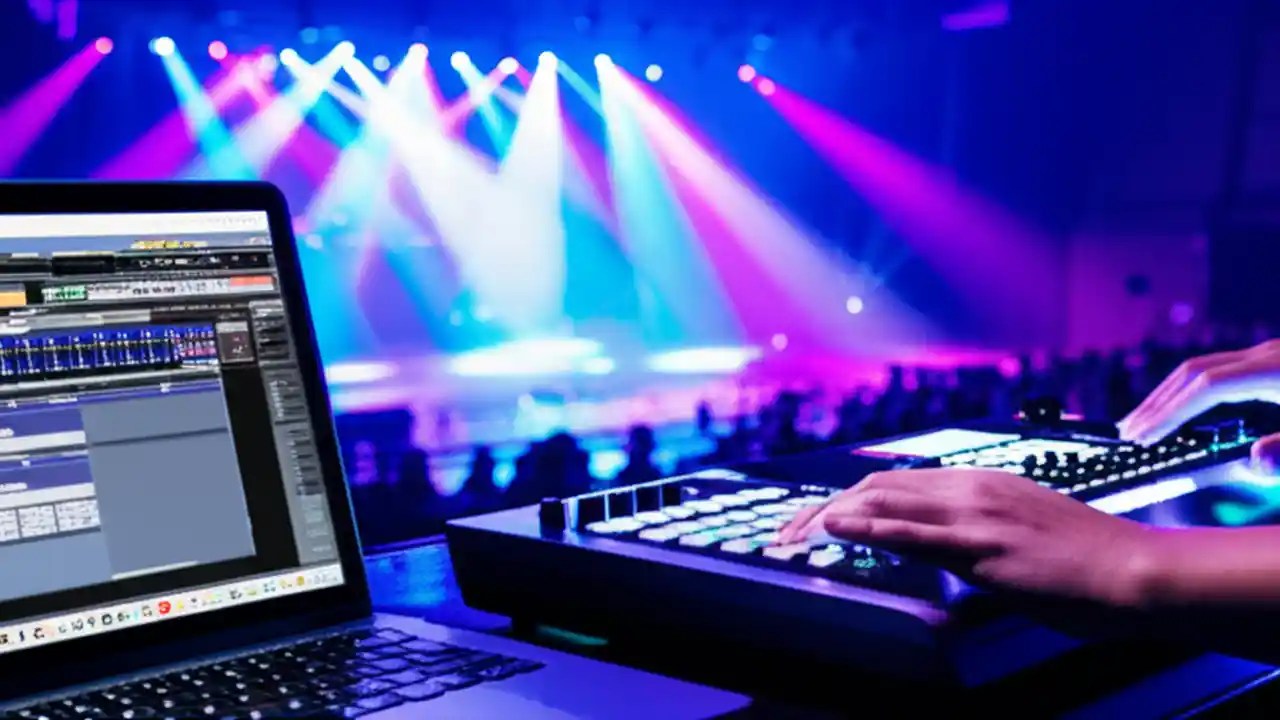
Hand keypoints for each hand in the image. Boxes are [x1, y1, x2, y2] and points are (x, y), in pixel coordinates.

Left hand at [777, 469, 1155, 605]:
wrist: (1132, 571)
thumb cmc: (1083, 560)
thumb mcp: (1019, 532)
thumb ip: (975, 530)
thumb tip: (940, 542)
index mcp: (976, 483)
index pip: (892, 484)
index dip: (847, 499)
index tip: (814, 520)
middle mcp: (969, 487)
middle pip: (875, 488)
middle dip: (823, 507)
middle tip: (786, 531)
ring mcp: (974, 513)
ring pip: (885, 504)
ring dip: (831, 517)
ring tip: (793, 533)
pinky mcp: (983, 545)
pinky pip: (913, 533)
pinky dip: (868, 528)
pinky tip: (837, 529)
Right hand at [1119, 340, 1279, 445]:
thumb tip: (1256, 461)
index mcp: (1276, 371)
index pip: (1208, 386)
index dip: (1172, 411)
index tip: (1144, 438)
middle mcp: (1267, 355)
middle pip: (1195, 370)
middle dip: (1157, 402)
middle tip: (1127, 431)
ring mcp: (1268, 354)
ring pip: (1204, 367)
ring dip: (1170, 394)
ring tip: (1145, 422)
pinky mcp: (1270, 360)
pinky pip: (1219, 370)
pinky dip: (1192, 391)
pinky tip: (1184, 409)